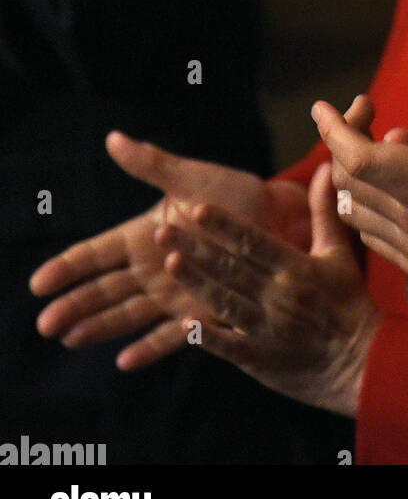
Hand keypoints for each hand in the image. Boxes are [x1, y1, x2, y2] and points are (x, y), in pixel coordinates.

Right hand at [30, 133, 311, 368]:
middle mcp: (154, 268)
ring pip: (128, 314)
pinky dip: (149, 346)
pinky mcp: (201, 310)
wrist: (279, 216)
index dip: (67, 267)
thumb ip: (151, 164)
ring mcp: (175, 292)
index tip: (38, 283)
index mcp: (144, 235)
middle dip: (75, 305)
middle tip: (46, 323)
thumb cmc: (233, 194)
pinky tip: (125, 360)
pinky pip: (172, 333)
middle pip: (105, 289)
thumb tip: (113, 139)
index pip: (96, 253)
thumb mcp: (190, 176)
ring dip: (100, 327)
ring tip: (71, 340)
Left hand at [156, 163, 379, 416]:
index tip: (197, 208)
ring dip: (196, 283)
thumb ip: (324, 212)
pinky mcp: (259, 359)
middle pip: (230, 268)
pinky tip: (183, 322)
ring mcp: (267, 329)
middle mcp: (278, 296)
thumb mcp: (339, 254)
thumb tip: (328, 167)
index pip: (254, 241)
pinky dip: (206, 336)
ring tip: (171, 262)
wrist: (362, 364)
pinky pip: (228, 346)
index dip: (225, 225)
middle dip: (196, 248)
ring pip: (224, 302)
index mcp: (296, 268)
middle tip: (162, 229)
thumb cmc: (349, 303)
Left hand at [313, 79, 407, 296]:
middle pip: (347, 182)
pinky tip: (389, 185)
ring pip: (354, 210)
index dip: (334, 130)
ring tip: (382, 146)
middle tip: (366, 113)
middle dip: (344, 142)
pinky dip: (366, 204)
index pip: (358, 160)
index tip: (322, 107)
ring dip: (354, 175)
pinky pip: (372, 234)